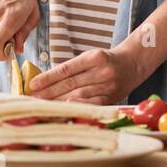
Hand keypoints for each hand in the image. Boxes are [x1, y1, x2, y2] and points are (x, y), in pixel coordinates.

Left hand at [26, 46, 142, 103]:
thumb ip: (72, 68)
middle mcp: (103, 71)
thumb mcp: (91, 57)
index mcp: (95, 57)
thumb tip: (46, 82)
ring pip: (79, 95)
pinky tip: (64, 109)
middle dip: (49, 92)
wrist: (134, 64)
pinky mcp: (112, 98)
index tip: (33, 84)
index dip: (48, 77)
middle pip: (71, 83)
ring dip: (58, 101)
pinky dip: (77, 107)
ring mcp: (108, 86)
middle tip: (32, 98)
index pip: (66, 69)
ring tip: (42, 105)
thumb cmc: (106, 60)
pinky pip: (92, 104)